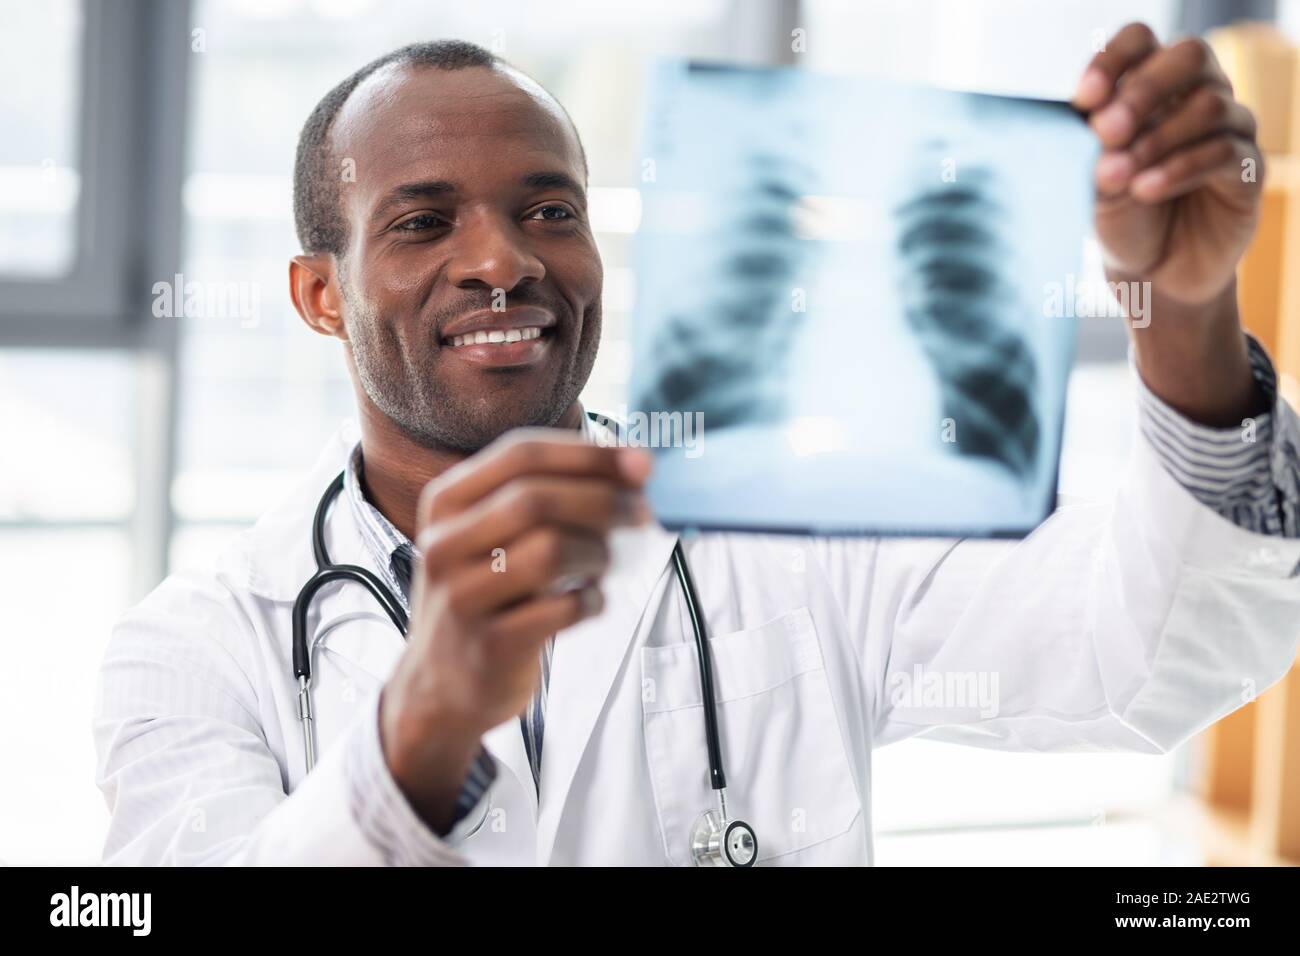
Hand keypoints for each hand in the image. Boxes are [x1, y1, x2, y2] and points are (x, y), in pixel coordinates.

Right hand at [379, 431, 652, 832]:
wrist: (440, 687)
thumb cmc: (486, 595)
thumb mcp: (490, 535)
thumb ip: (546, 495)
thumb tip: (633, 468)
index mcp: (446, 502)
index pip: (521, 453)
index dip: (589, 454)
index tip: (641, 465)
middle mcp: (444, 544)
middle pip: (535, 499)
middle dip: (603, 500)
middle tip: (642, 514)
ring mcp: (461, 597)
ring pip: (549, 550)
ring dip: (596, 553)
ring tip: (603, 563)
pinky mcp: (489, 646)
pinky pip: (562, 609)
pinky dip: (590, 600)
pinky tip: (588, 602)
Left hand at [1075, 22, 1261, 305]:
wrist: (1150, 274)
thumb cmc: (1120, 217)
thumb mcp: (1092, 180)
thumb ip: (1095, 147)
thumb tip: (1099, 120)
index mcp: (1152, 88)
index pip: (1142, 41)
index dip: (1114, 59)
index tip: (1083, 98)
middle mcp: (1196, 97)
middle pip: (1190, 55)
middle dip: (1144, 89)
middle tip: (1106, 130)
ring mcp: (1229, 130)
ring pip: (1210, 105)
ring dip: (1157, 140)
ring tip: (1118, 177)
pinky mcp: (1248, 170)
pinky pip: (1224, 152)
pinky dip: (1179, 169)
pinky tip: (1146, 190)